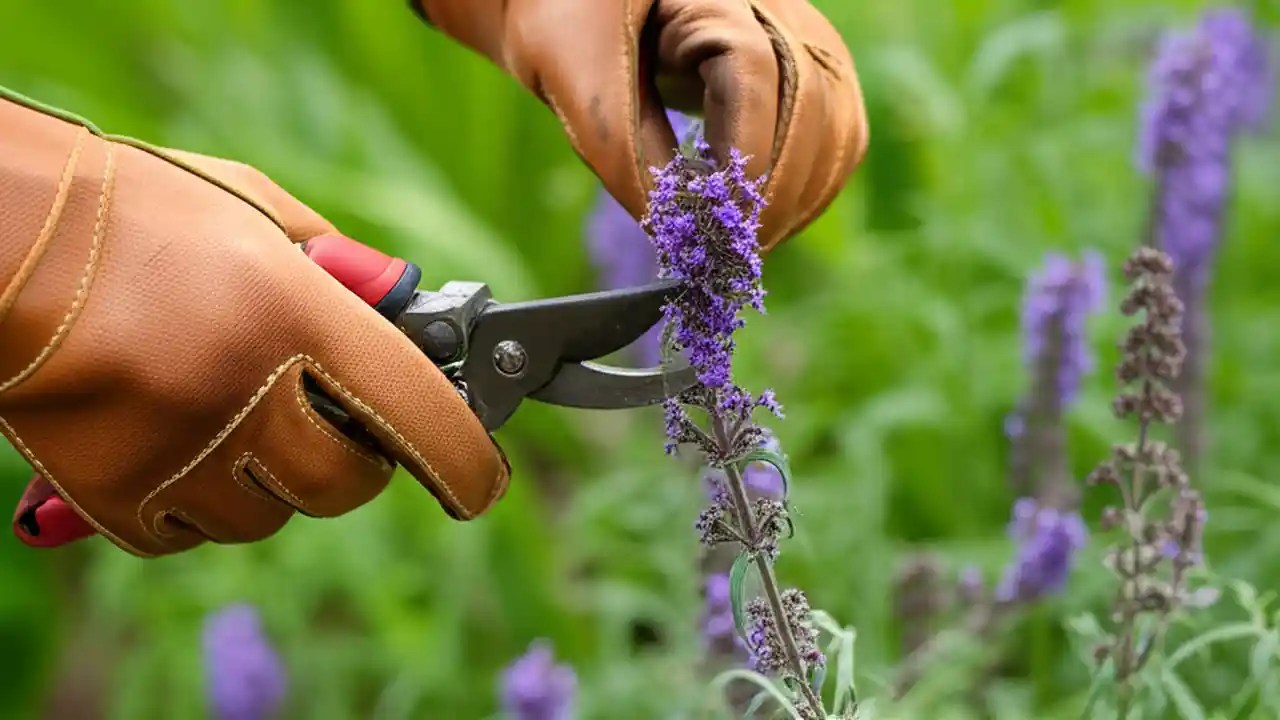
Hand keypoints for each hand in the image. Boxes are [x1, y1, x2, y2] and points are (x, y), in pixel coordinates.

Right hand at [0, 97, 508, 556]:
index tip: (480, 479)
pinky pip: (191, 535)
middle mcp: (242, 392)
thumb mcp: (256, 213)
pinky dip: (199, 502)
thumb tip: (409, 307)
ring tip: (232, 410)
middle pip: (345, 487)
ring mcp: (173, 451)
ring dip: (270, 479)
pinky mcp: (110, 494)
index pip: (416, 414)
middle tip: (334, 421)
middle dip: (355, 461)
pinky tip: (179, 440)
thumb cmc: (135, 210)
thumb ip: (342, 271)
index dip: (464, 459)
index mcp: (293, 313)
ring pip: (266, 516)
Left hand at [416, 0, 868, 250]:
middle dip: (776, 189)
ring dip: (800, 195)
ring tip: (746, 244)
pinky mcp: (802, 66)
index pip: (754, 74)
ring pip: (837, 120)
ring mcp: (797, 32)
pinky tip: (767, 221)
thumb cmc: (566, 20)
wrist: (576, 0)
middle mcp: (771, 3)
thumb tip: (673, 231)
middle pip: (812, 99)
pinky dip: (808, 185)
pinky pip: (835, 130)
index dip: (744, 159)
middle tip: (732, 251)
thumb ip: (622, 147)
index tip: (717, 227)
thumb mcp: (574, 75)